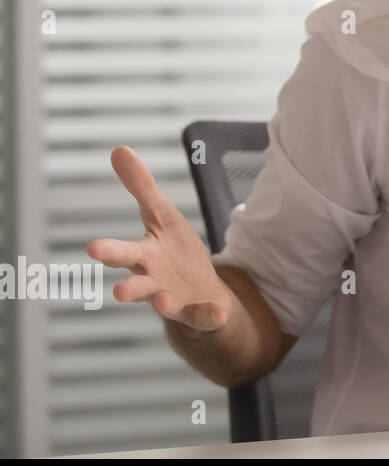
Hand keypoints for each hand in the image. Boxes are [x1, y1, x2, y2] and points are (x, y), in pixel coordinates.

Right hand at [87, 146, 233, 330]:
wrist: (199, 292)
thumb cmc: (173, 251)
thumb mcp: (162, 215)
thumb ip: (142, 187)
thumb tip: (118, 149)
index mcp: (142, 256)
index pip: (122, 251)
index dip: (109, 250)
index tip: (92, 247)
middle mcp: (153, 282)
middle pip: (137, 285)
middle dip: (129, 287)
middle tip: (119, 291)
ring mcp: (175, 300)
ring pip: (164, 304)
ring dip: (163, 303)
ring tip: (160, 301)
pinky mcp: (199, 313)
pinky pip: (204, 317)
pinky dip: (210, 316)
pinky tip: (218, 315)